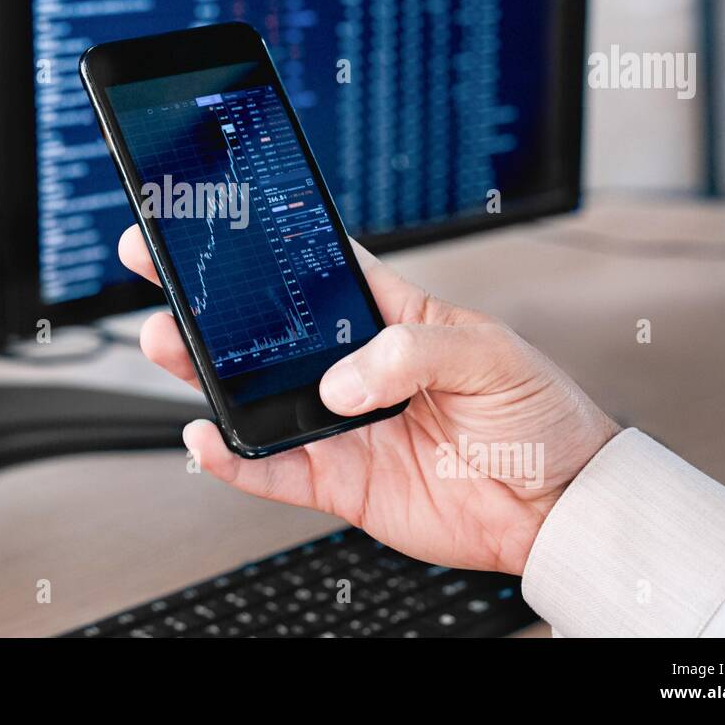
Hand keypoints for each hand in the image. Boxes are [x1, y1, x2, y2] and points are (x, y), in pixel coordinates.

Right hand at [118, 224, 620, 575]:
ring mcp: (340, 424)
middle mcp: (354, 368)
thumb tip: (343, 381)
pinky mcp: (338, 479)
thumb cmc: (540, 415)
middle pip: (267, 331)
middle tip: (164, 272)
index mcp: (388, 317)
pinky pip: (271, 470)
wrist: (560, 506)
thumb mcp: (490, 353)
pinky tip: (206, 437)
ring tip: (169, 343)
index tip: (219, 217)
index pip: (317, 269)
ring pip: (255, 396)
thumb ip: (414, 353)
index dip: (269, 245)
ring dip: (206, 373)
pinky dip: (234, 459)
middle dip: (213, 304)